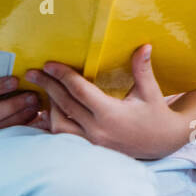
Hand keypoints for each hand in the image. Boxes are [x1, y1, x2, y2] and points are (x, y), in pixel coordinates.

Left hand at [30, 44, 188, 159]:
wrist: (162, 143)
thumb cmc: (156, 115)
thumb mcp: (150, 91)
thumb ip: (142, 69)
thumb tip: (144, 46)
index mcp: (111, 114)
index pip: (80, 92)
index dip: (63, 76)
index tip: (49, 64)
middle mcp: (97, 130)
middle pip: (64, 105)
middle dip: (47, 86)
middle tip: (32, 72)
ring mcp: (91, 142)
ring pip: (59, 124)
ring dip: (49, 106)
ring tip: (43, 90)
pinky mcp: (89, 149)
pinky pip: (63, 137)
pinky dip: (53, 124)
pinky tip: (47, 112)